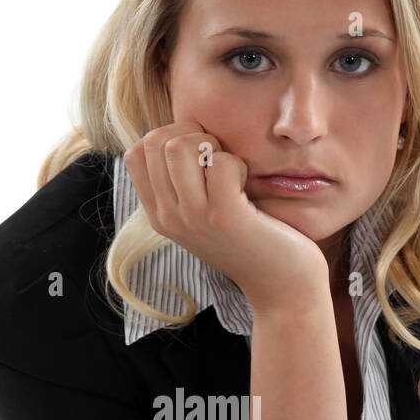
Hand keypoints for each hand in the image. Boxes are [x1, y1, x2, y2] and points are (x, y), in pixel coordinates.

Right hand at [123, 123, 328, 314]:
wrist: (282, 286)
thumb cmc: (250, 240)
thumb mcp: (203, 213)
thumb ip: (184, 182)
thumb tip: (179, 133)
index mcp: (159, 215)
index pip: (136, 152)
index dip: (169, 136)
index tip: (198, 153)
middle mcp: (168, 217)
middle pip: (157, 142)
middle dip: (192, 134)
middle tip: (218, 158)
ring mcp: (193, 218)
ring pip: (181, 146)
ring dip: (213, 146)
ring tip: (231, 171)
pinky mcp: (224, 217)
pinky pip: (220, 162)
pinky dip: (238, 164)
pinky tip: (246, 185)